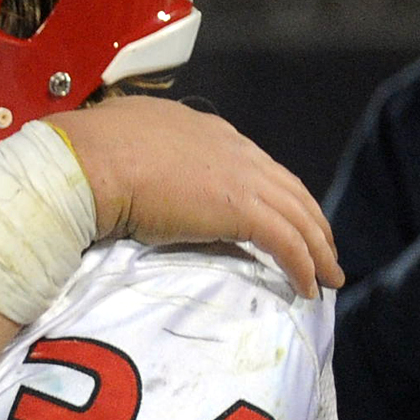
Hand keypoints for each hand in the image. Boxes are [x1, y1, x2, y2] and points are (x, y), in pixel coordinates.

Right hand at [47, 95, 341, 298]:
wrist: (91, 162)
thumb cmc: (94, 154)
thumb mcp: (130, 144)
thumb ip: (153, 158)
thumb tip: (153, 177)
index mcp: (206, 131)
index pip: (255, 164)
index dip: (274, 191)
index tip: (281, 213)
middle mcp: (234, 148)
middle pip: (289, 187)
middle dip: (311, 219)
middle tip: (322, 249)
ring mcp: (242, 177)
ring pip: (298, 215)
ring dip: (318, 248)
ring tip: (327, 275)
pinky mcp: (242, 209)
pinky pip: (287, 243)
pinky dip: (303, 266)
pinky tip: (308, 287)